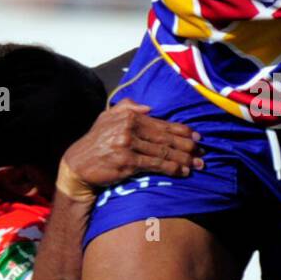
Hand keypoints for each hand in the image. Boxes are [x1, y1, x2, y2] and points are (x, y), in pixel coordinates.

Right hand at [57, 99, 202, 195]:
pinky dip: (171, 169)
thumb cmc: (95, 142)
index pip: (161, 123)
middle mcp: (129, 128)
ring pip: (163, 152)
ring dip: (184, 159)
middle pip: (166, 138)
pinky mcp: (127, 162)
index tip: (197, 137)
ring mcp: (128, 145)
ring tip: (198, 164)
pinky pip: (155, 165)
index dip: (182, 131)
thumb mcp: (107, 117)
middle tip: (203, 152)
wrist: (77, 164)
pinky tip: (182, 172)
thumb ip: (127, 107)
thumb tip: (149, 107)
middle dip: (187, 146)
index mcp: (128, 116)